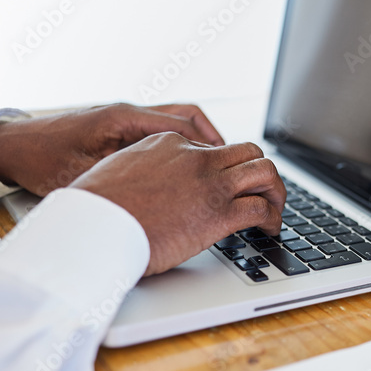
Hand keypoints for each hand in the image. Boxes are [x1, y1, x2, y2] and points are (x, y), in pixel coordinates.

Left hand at [0, 103, 224, 195]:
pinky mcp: (123, 127)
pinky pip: (163, 129)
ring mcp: (127, 118)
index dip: (208, 148)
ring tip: (214, 164)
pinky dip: (181, 143)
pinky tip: (184, 165)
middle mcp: (129, 113)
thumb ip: (126, 176)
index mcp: (123, 120)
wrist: (14, 146)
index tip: (225, 167)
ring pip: (178, 120)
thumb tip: (163, 190)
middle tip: (230, 164)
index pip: (181, 126)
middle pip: (188, 116)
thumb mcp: (86, 175)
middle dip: (214, 139)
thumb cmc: (43, 160)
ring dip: (199, 139)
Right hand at [70, 133, 285, 275]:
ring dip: (276, 191)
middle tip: (265, 191)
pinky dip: (273, 218)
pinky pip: (261, 208)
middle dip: (261, 171)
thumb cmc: (96, 209)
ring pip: (265, 172)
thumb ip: (140, 170)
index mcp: (168, 142)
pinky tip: (270, 228)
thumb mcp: (117, 172)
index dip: (225, 167)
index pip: (212, 147)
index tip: (227, 183)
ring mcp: (210, 183)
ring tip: (276, 209)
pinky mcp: (219, 213)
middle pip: (247, 151)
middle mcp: (195, 157)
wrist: (94, 227)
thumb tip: (143, 185)